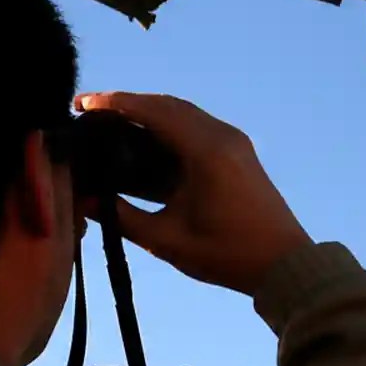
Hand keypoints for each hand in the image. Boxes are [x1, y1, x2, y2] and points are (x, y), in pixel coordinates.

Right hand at [75, 91, 311, 296]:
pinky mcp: (237, 148)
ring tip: (111, 121)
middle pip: (166, 104)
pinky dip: (166, 122)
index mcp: (205, 152)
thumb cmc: (225, 253)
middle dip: (127, 104)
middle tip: (90, 112)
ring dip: (147, 111)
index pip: (152, 112)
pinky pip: (195, 123)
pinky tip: (145, 136)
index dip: (114, 104)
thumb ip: (122, 217)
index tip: (83, 103)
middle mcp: (220, 135)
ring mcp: (232, 139)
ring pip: (182, 111)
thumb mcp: (167, 240)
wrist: (283, 263)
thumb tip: (82, 201)